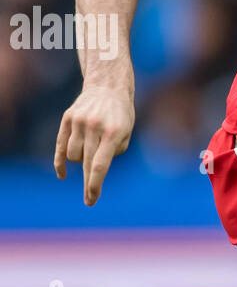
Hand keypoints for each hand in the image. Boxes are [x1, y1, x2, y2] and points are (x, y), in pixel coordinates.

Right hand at [54, 84, 134, 204]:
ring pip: (73, 156)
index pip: (100, 165)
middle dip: (88, 185)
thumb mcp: (127, 132)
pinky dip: (60, 161)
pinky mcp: (67, 118)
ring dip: (81, 161)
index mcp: (113, 132)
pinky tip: (62, 174)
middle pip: (86, 164)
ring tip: (92, 149)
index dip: (95, 184)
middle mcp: (94, 127)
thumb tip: (95, 170)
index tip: (92, 199)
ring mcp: (79, 122)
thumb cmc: (121, 114)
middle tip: (89, 201)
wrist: (107, 86)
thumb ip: (113, 152)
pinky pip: (61, 145)